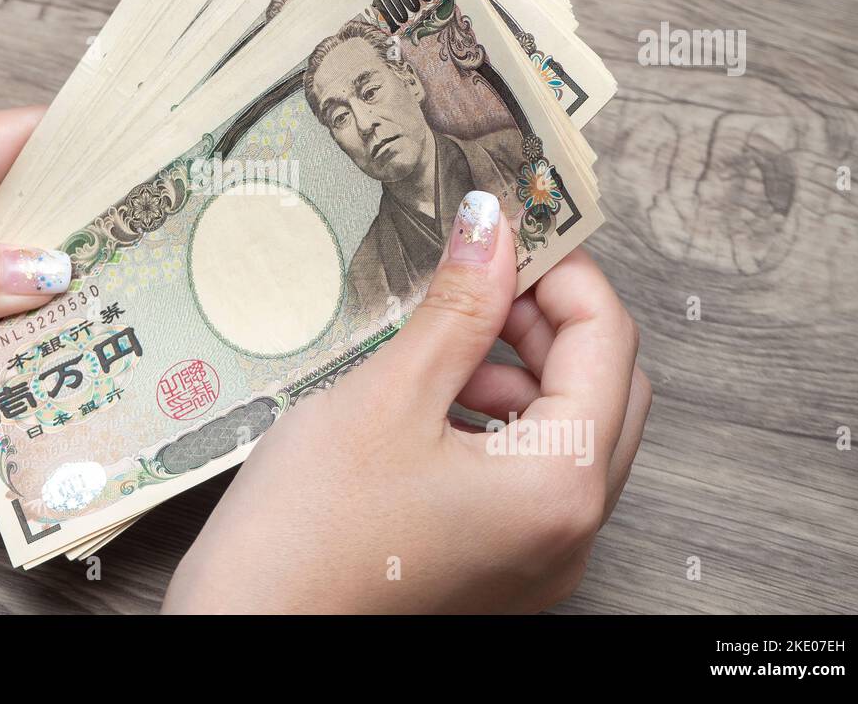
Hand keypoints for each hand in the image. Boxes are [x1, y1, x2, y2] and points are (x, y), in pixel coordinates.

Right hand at [163, 193, 649, 612]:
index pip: (609, 343)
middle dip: (548, 321)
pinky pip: (528, 474)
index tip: (513, 230)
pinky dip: (496, 421)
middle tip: (480, 278)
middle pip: (604, 388)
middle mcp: (566, 532)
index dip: (564, 272)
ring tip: (443, 344)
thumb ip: (459, 307)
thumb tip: (494, 228)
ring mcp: (535, 556)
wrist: (248, 628)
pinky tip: (431, 399)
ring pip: (567, 431)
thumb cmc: (308, 534)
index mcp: (559, 487)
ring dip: (521, 370)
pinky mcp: (497, 563)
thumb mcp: (388, 395)